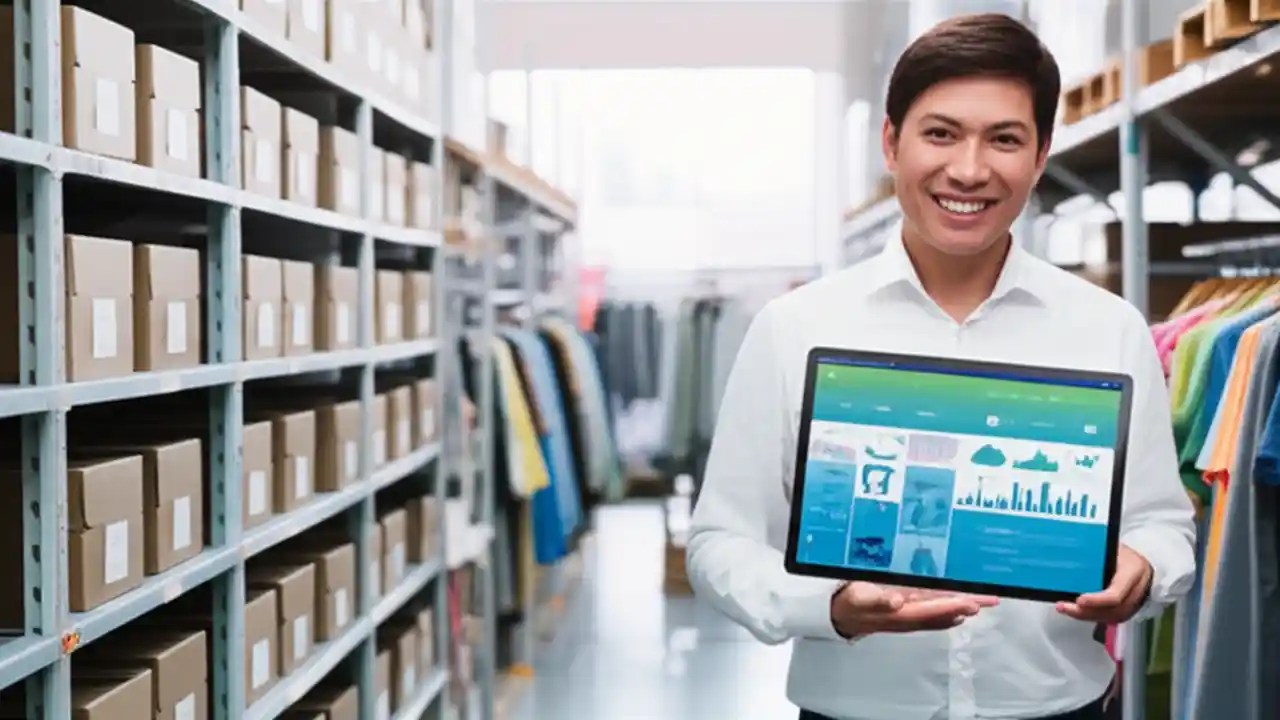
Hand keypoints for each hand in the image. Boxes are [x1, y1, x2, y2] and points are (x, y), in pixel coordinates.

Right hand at [830, 582, 998, 637]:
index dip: (954, 605)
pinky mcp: (907, 611)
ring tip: (983, 602)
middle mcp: (910, 616)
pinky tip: (958, 610)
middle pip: (945, 612)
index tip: (973, 602)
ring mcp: (910, 615)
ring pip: (942, 613)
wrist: (841, 615)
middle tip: (990, 599)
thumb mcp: (861, 598)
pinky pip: (933, 613)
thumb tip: (898, 601)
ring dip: (963, 607)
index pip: (934, 609)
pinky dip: (949, 611)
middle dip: (968, 605)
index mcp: (901, 613)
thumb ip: (879, 599)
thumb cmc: (852, 604)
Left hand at [1056, 545, 1152, 623]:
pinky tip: (1078, 611)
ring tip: (1066, 609)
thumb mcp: (1109, 545)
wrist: (1138, 561)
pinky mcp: (1130, 608)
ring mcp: (1136, 601)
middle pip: (1114, 610)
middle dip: (1087, 612)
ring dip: (1087, 616)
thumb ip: (1094, 554)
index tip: (1079, 600)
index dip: (1097, 600)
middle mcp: (1137, 589)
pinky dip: (1093, 616)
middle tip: (1065, 607)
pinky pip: (1112, 617)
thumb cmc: (1121, 551)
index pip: (1116, 594)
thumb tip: (1068, 559)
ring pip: (1113, 617)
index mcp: (1133, 570)